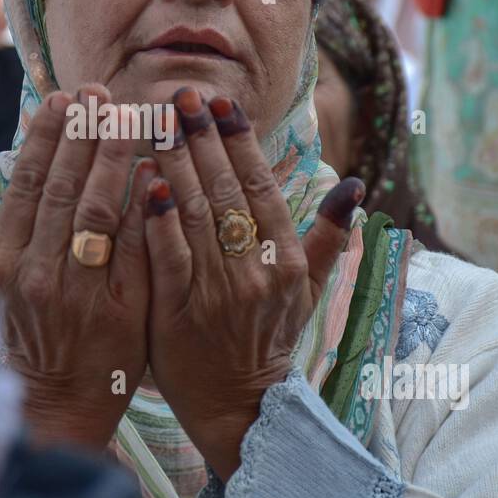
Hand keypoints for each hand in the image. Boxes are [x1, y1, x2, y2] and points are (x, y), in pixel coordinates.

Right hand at [0, 84, 156, 450]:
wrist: (53, 402)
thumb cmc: (21, 333)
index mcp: (4, 261)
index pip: (28, 184)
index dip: (47, 138)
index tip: (62, 98)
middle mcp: (38, 273)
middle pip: (67, 189)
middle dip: (86, 135)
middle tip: (102, 92)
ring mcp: (81, 292)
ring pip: (102, 211)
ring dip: (118, 158)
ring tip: (133, 117)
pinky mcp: (123, 310)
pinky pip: (137, 248)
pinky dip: (147, 207)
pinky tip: (159, 171)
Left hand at [142, 87, 363, 477]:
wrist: (238, 403)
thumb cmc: (269, 336)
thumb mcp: (309, 288)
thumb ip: (328, 234)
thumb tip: (354, 183)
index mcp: (287, 259)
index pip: (262, 186)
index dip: (240, 141)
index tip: (221, 102)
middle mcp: (256, 272)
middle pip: (226, 191)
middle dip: (203, 139)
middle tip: (181, 94)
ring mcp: (217, 292)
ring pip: (195, 215)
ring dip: (176, 164)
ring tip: (158, 122)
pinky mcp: (179, 312)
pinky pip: (168, 255)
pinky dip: (157, 217)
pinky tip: (144, 180)